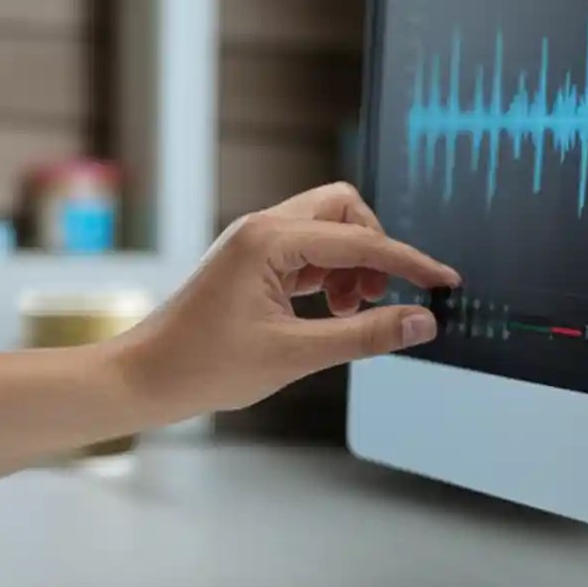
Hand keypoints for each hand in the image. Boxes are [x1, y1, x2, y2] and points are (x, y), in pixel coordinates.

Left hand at [114, 183, 460, 421]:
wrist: (143, 378)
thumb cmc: (204, 366)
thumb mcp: (296, 355)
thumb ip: (365, 334)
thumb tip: (421, 322)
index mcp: (270, 239)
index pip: (362, 241)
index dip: (410, 263)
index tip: (445, 282)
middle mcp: (263, 227)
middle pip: (346, 208)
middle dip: (374, 247)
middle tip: (376, 296)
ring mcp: (256, 240)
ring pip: (329, 227)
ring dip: (352, 263)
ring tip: (349, 311)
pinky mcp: (253, 258)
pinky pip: (310, 249)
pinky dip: (331, 273)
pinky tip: (330, 310)